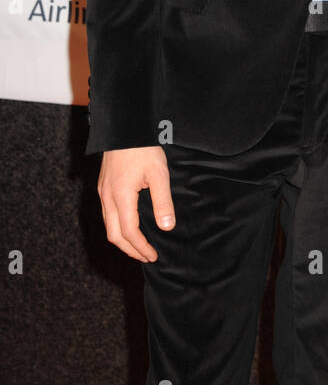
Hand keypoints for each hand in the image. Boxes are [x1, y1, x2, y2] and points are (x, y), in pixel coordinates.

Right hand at [97, 146, 175, 261]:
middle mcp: (107, 197)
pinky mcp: (103, 186)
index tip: (153, 256)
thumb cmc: (142, 148)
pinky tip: (128, 226)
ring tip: (138, 247)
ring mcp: (103, 192)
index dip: (141, 247)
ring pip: (109, 226)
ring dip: (122, 240)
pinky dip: (117, 228)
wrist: (124, 127)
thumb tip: (166, 227)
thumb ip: (162, 202)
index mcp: (121, 197)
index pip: (129, 232)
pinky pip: (108, 215)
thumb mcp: (159, 174)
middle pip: (114, 235)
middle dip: (130, 250)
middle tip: (146, 257)